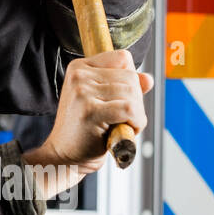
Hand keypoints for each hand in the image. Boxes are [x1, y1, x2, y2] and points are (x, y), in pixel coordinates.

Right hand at [23, 49, 153, 199]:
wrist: (65, 156)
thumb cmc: (85, 131)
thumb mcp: (104, 102)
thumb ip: (125, 87)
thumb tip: (148, 78)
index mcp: (79, 67)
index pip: (122, 58)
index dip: (130, 80)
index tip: (119, 100)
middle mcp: (79, 75)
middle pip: (130, 77)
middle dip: (136, 102)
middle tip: (121, 119)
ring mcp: (82, 91)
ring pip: (132, 94)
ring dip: (136, 115)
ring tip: (120, 126)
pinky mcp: (90, 110)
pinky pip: (130, 109)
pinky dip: (136, 122)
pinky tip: (124, 131)